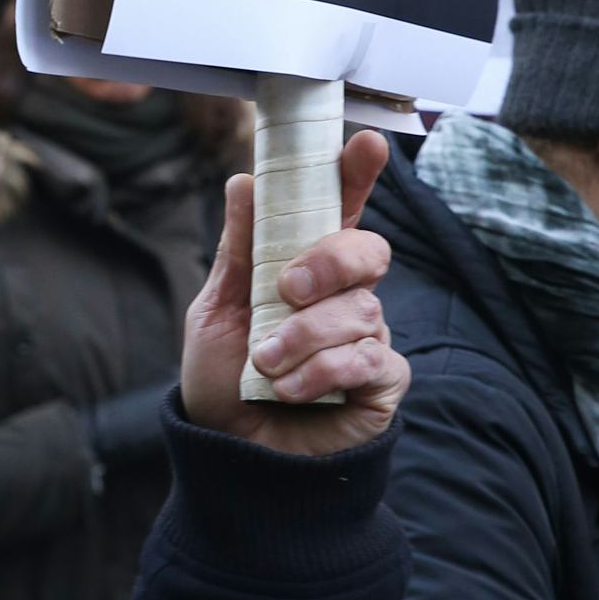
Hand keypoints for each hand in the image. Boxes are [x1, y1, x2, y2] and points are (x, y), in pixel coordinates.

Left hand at [179, 131, 406, 455]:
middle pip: (368, 252)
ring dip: (304, 336)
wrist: (229, 455)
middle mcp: (345, 297)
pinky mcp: (380, 385)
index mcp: (307, 268)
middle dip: (329, 262)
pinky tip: (289, 389)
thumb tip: (244, 182)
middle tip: (287, 288)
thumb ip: (239, 251)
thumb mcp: (218, 309)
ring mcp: (367, 339)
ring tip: (265, 362)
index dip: (356, 176)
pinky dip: (322, 372)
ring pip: (361, 310)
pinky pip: (369, 361)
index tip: (366, 144)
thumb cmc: (224, 379)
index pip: (340, 211)